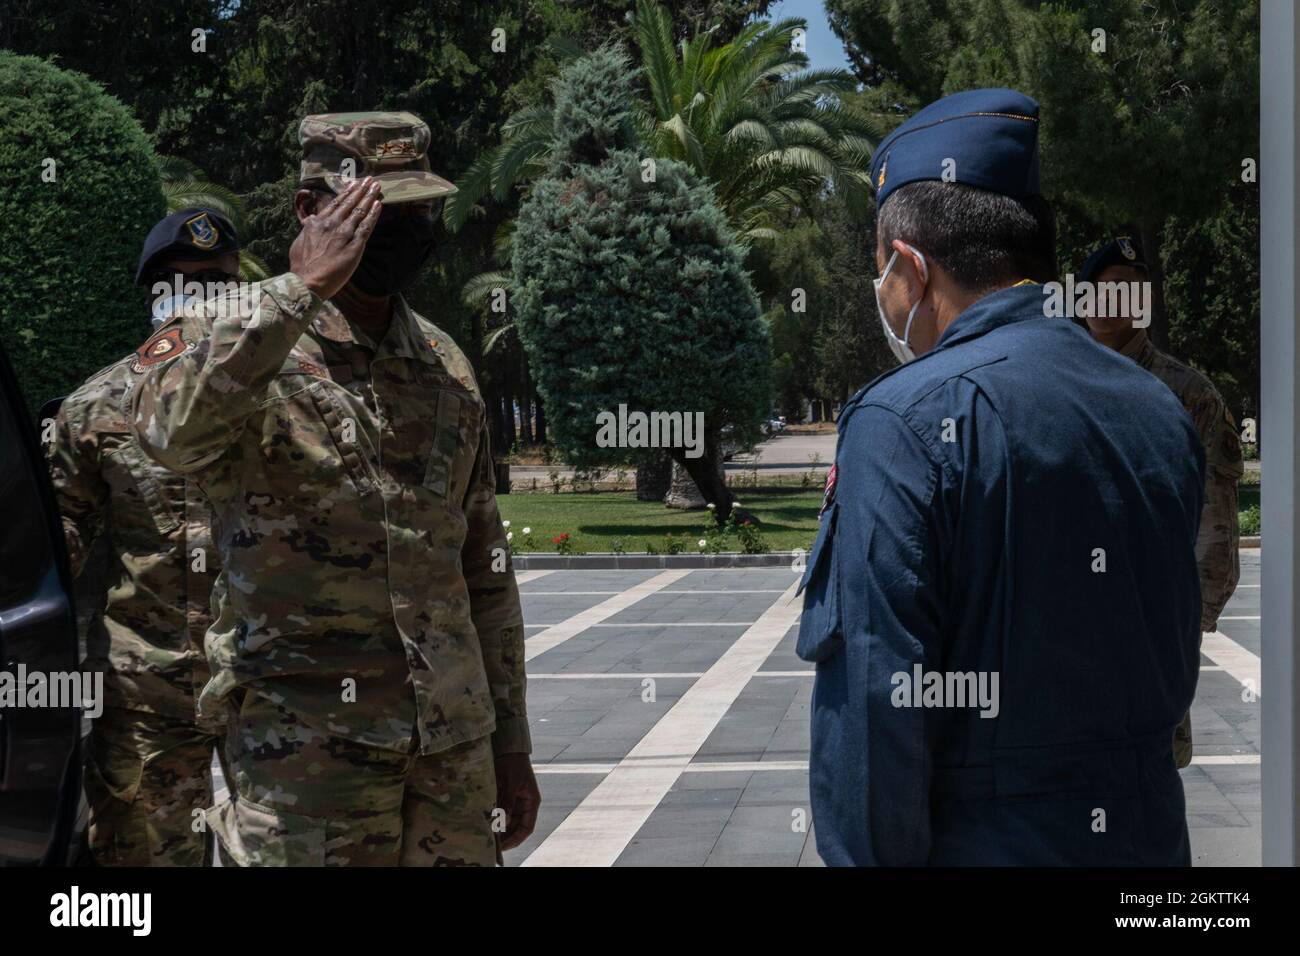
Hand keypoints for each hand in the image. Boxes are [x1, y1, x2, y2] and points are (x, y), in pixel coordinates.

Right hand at [289, 177, 381, 299]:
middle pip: (349, 204)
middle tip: (370, 180)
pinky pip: (366, 227)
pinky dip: (373, 215)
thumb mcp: (300, 241)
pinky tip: (378, 205)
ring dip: (369, 198)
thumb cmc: (302, 265)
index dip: (347, 193)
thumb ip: (308, 229)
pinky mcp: (354, 246)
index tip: (354, 184)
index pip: (336, 204)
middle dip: (361, 190)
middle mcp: (332, 224)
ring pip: (359, 212)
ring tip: (377, 187)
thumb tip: (311, 220)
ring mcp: (344, 234)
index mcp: (318, 223)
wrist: (307, 280)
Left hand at [494, 753, 540, 851]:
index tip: (504, 846)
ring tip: (486, 836)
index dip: (517, 839)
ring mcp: (514, 802)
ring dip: (498, 829)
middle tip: (491, 845)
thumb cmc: (513, 763)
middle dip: (505, 837)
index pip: (527, 827)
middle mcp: (524, 805)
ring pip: (507, 822)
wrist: (507, 749)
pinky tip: (484, 824)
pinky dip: (493, 819)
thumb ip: (508, 802)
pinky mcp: (504, 798)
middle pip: (516, 827)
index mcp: (531, 802)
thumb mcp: (511, 782)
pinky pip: (499, 813)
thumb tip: (503, 822)